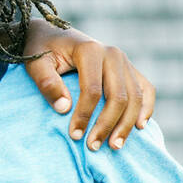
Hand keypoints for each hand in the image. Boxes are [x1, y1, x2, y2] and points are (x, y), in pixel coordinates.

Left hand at [21, 19, 155, 151]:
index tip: (74, 136)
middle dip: (107, 125)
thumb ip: (46, 83)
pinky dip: (146, 108)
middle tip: (93, 147)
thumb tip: (64, 108)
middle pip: (118, 96)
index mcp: (90, 50)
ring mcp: (124, 61)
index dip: (84, 115)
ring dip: (126, 124)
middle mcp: (112, 54)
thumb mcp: (36, 64)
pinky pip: (146, 89)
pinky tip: (139, 127)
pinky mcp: (129, 69)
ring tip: (114, 146)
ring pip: (135, 96)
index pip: (92, 90)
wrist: (52, 35)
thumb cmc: (41, 52)